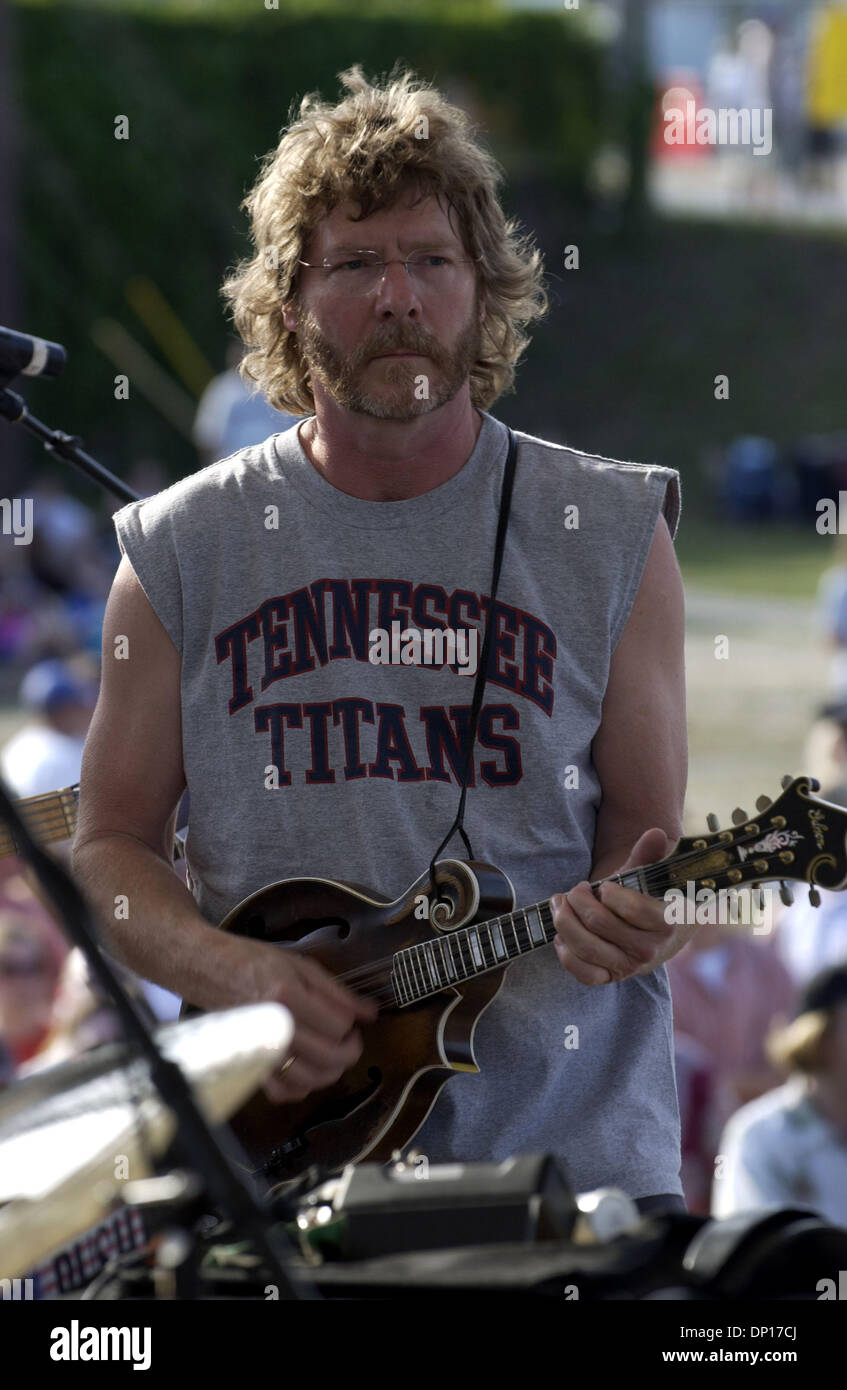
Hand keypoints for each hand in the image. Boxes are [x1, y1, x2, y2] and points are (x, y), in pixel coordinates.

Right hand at [234, 939, 378, 1103]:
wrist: (208, 969)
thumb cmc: (252, 962)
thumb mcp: (299, 965)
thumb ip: (337, 992)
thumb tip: (369, 1012)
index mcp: (286, 996)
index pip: (338, 1025)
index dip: (352, 1023)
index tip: (352, 1018)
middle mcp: (273, 1027)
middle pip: (329, 1056)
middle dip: (350, 1050)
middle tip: (351, 1038)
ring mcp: (260, 1049)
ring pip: (310, 1079)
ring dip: (331, 1071)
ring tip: (333, 1052)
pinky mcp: (251, 1063)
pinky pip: (282, 1092)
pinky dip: (301, 1088)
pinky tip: (308, 1069)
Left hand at [551, 828, 677, 985]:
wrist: (658, 935)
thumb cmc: (648, 899)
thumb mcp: (649, 877)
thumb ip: (649, 856)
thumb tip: (656, 833)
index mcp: (665, 923)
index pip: (630, 907)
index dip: (608, 892)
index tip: (603, 886)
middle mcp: (649, 950)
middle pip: (598, 923)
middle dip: (577, 899)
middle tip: (575, 890)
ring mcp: (629, 967)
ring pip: (584, 947)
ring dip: (563, 921)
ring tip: (560, 903)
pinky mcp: (611, 978)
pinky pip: (583, 974)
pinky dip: (566, 954)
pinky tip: (561, 936)